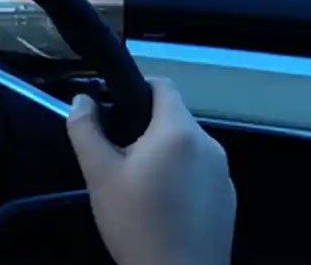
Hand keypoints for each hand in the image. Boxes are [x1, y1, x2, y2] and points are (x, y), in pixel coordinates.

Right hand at [67, 77, 234, 264]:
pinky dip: (182, 180)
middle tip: (120, 162)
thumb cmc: (137, 225)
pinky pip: (200, 174)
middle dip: (146, 131)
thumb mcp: (99, 176)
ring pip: (187, 148)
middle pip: (174, 119)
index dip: (138, 89)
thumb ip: (85, 130)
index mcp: (179, 130)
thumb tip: (81, 101)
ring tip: (140, 190)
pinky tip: (164, 210)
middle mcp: (209, 144)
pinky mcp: (228, 198)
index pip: (163, 85)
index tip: (117, 112)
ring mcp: (223, 173)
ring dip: (164, 157)